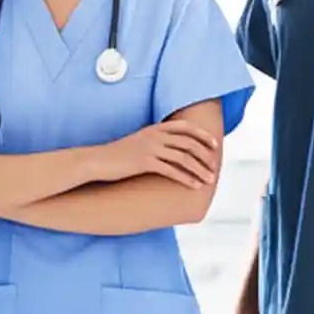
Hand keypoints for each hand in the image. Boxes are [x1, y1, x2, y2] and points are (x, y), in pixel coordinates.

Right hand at [98, 120, 218, 187]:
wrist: (98, 161)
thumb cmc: (119, 154)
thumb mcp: (140, 141)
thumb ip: (156, 140)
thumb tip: (174, 148)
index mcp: (155, 128)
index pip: (185, 127)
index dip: (202, 135)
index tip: (214, 145)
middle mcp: (154, 135)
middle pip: (188, 143)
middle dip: (205, 156)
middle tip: (214, 167)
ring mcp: (150, 148)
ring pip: (183, 158)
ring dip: (199, 169)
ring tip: (209, 180)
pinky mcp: (144, 162)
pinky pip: (171, 171)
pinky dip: (186, 178)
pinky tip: (194, 186)